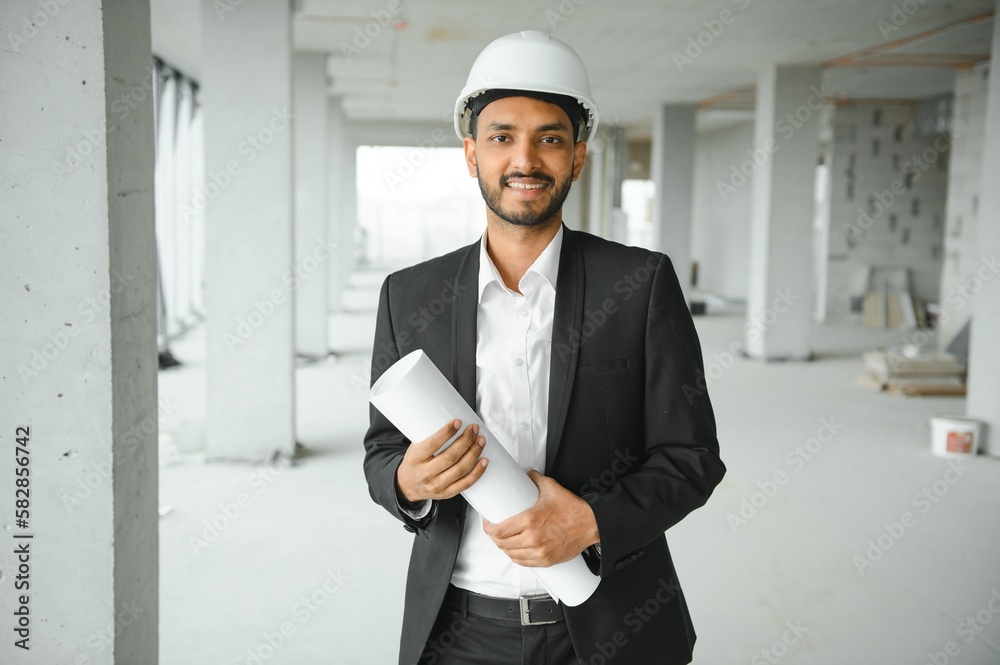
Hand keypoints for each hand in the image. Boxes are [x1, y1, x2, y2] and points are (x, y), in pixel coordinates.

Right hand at [396, 420, 487, 502]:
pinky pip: (465, 484)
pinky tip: (483, 461)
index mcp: (416, 459)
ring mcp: (437, 485)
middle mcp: (426, 473)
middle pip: (451, 457)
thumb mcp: (415, 448)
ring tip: (480, 441)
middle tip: (474, 429)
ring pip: (460, 469)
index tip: (457, 422)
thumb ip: (430, 437)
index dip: (447, 433)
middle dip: (466, 441)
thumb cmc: (414, 463)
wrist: (407, 486)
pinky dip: (477, 472)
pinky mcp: (447, 493)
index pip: (432, 445)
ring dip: (473, 453)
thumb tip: (453, 423)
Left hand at [483, 470, 599, 567]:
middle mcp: (532, 539)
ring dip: (504, 548)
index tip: (487, 522)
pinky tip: (515, 551)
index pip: (499, 530)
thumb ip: (535, 479)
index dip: (488, 528)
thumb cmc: (572, 508)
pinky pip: (524, 563)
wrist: (591, 524)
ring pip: (511, 554)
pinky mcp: (546, 561)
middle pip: (502, 544)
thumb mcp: (551, 488)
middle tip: (494, 529)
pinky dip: (516, 557)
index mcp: (530, 521)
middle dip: (494, 537)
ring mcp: (539, 552)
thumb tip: (526, 474)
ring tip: (503, 539)